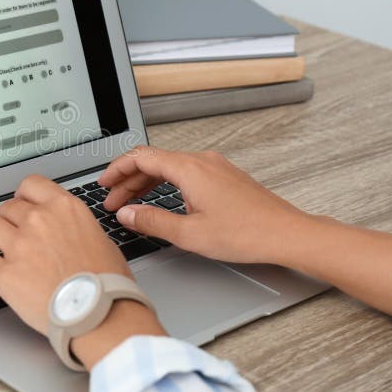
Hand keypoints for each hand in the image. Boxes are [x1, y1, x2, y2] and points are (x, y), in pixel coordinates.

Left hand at [0, 174, 164, 368]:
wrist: (100, 313)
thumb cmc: (107, 283)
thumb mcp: (99, 239)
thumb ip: (75, 227)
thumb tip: (66, 231)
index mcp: (64, 208)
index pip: (31, 185)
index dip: (22, 195)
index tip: (20, 202)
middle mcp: (39, 221)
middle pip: (8, 206)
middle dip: (7, 219)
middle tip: (9, 231)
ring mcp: (19, 246)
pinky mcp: (4, 274)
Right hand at [98, 146, 316, 264]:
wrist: (287, 234)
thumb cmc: (247, 233)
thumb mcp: (189, 234)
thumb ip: (152, 222)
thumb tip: (127, 214)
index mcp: (189, 169)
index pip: (141, 157)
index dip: (117, 169)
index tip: (104, 184)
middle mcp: (202, 161)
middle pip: (153, 161)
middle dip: (128, 181)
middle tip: (114, 202)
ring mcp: (215, 167)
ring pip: (169, 167)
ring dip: (147, 183)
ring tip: (132, 204)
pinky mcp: (224, 177)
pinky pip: (186, 173)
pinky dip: (166, 185)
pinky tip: (163, 202)